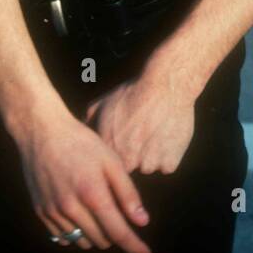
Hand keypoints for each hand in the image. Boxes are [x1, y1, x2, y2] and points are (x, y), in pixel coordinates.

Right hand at [15, 107, 152, 252]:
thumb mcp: (110, 161)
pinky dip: (75, 232)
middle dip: (114, 235)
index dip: (134, 246)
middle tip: (118, 217)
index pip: (118, 233)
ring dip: (94, 235)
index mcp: (93, 194)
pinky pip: (62, 236)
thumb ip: (127, 193)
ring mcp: (53, 211)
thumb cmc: (81, 142)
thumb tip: (142, 221)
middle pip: (101, 240)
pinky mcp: (40, 211)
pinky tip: (79, 216)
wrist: (41, 131)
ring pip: (81, 241)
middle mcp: (71, 208)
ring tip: (97, 214)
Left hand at [83, 59, 195, 174]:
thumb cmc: (134, 92)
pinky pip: (167, 166)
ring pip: (149, 166)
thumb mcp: (104, 102)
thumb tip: (82, 128)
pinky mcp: (168, 163)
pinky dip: (169, 155)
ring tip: (156, 131)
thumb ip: (90, 120)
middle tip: (142, 133)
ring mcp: (148, 163)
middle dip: (134, 154)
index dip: (118, 148)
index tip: (126, 135)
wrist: (165, 85)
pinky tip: (168, 135)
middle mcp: (127, 159)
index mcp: (108, 148)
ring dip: (152, 156)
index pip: (109, 162)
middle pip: (130, 166)